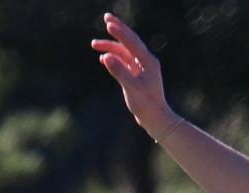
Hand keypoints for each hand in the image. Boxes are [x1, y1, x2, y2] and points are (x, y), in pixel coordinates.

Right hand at [93, 13, 175, 139]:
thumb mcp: (131, 88)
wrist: (155, 118)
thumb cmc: (146, 105)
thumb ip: (119, 72)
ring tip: (93, 44)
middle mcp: (146, 62)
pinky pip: (124, 62)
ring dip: (110, 47)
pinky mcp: (137, 75)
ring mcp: (141, 68)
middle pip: (130, 41)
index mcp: (148, 62)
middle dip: (118, 29)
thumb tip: (105, 56)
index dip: (119, 32)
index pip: (132, 43)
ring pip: (124, 51)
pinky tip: (103, 58)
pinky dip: (113, 58)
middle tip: (106, 17)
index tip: (108, 23)